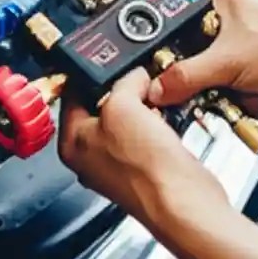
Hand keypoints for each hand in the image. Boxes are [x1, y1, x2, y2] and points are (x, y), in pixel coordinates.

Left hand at [60, 67, 257, 258]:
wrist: (184, 200)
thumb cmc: (146, 169)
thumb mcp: (123, 106)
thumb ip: (123, 81)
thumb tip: (134, 74)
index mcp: (73, 143)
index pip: (73, 94)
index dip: (94, 72)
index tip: (111, 58)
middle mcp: (92, 155)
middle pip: (104, 104)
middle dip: (125, 89)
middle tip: (139, 81)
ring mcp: (121, 162)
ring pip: (130, 117)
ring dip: (144, 104)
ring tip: (156, 100)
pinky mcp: (148, 165)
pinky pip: (150, 132)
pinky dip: (159, 121)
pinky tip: (168, 118)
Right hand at [148, 0, 257, 108]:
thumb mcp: (225, 65)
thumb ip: (185, 78)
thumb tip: (157, 88)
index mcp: (226, 2)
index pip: (184, 27)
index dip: (177, 52)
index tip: (170, 73)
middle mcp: (239, 18)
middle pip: (202, 56)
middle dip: (210, 80)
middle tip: (211, 89)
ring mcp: (253, 43)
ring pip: (222, 74)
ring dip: (230, 92)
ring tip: (243, 95)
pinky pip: (240, 85)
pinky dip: (246, 98)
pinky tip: (257, 100)